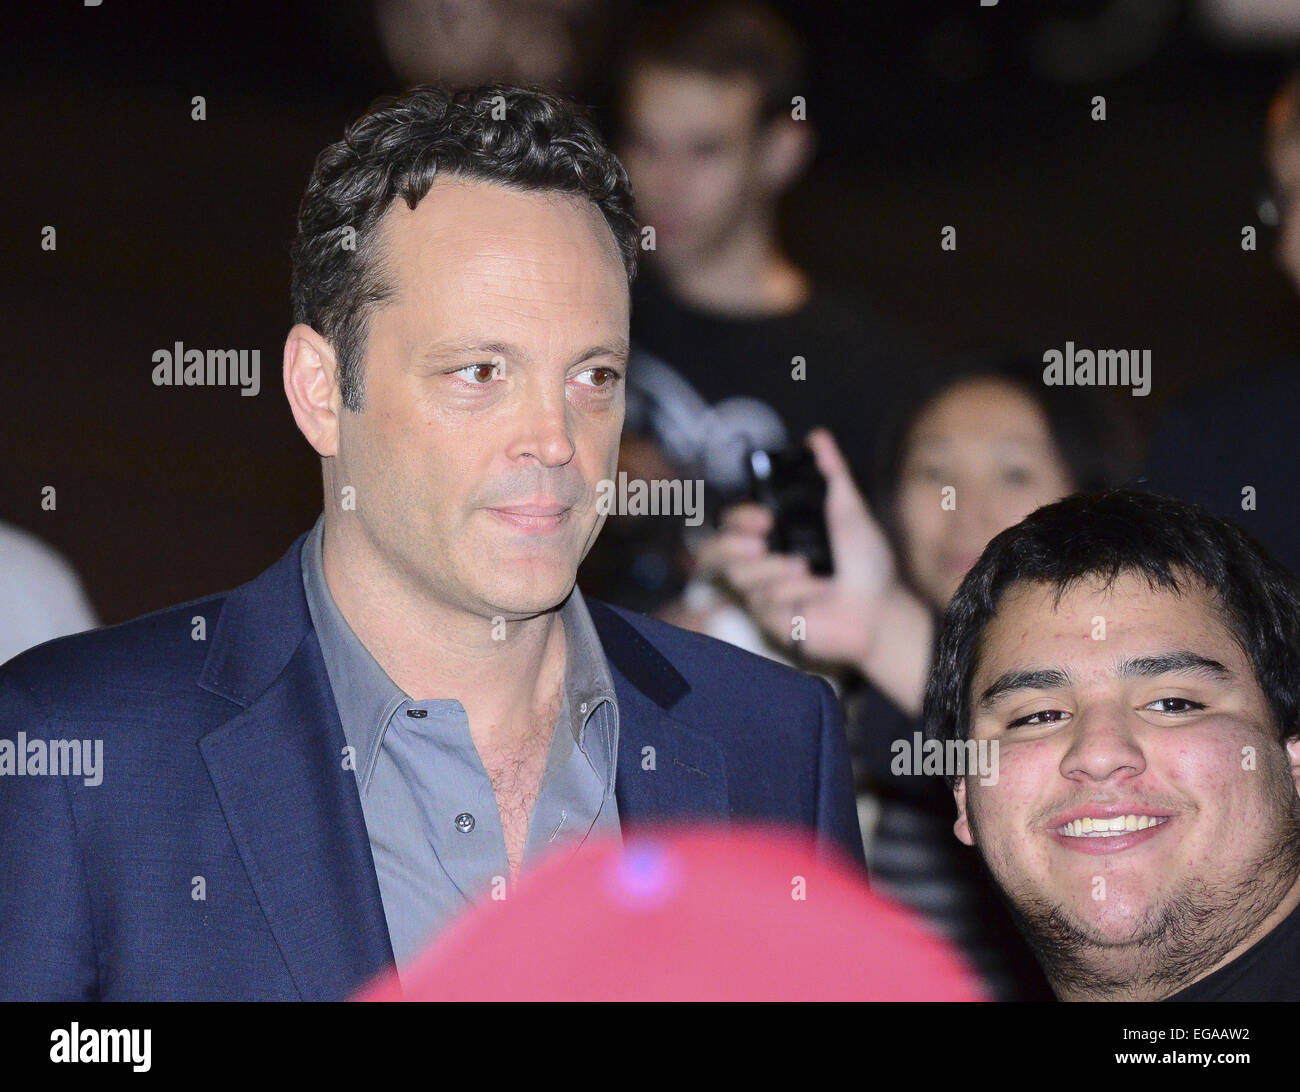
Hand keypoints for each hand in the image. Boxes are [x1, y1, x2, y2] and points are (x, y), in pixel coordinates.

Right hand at [697, 429, 895, 662]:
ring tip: (807, 569)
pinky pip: (764, 604)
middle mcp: (761, 563)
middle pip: (714, 553)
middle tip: (760, 543)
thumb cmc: (865, 563)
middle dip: (729, 545)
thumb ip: (831, 474)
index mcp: (773, 535)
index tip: (764, 517)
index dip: (738, 518)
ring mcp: (762, 594)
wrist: (882, 607)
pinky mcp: (770, 621)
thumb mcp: (849, 511)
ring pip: (741, 577)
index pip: (732, 522)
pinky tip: (818, 595)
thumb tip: (818, 437)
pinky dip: (794, 594)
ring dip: (775, 570)